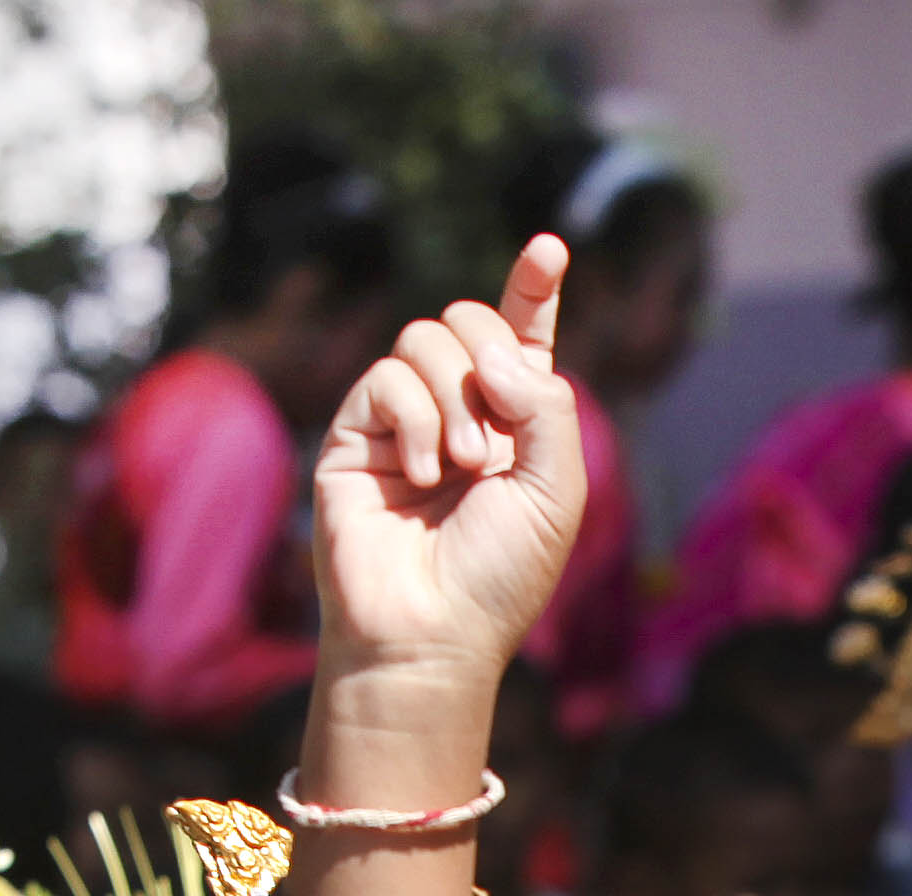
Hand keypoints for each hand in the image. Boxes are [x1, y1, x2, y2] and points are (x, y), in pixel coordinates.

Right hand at [311, 237, 584, 754]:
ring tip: (461, 467)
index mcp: (515, 422)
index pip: (522, 337)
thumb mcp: (556, 488)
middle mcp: (459, 411)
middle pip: (468, 320)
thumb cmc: (500, 574)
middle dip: (488, 356)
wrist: (431, 631)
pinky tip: (423, 473)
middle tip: (493, 439)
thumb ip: (546, 403)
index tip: (550, 249)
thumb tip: (493, 353)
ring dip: (454, 397)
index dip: (531, 290)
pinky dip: (414, 418)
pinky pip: (385, 377)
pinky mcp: (355, 433)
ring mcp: (403, 420)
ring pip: (423, 338)